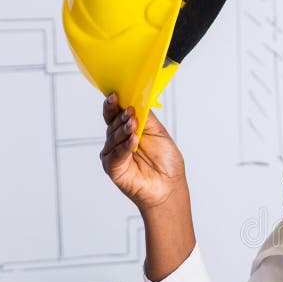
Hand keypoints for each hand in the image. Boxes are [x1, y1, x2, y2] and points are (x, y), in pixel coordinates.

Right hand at [100, 93, 187, 211]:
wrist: (170, 186)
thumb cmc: (166, 162)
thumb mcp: (159, 133)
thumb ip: (147, 118)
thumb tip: (137, 100)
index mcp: (128, 131)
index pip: (115, 114)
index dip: (114, 104)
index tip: (115, 95)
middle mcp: (118, 141)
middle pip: (113, 123)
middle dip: (121, 117)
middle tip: (131, 113)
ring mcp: (114, 153)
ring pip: (113, 137)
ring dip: (124, 129)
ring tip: (133, 124)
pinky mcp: (113, 167)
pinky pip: (116, 154)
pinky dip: (124, 146)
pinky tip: (133, 140)